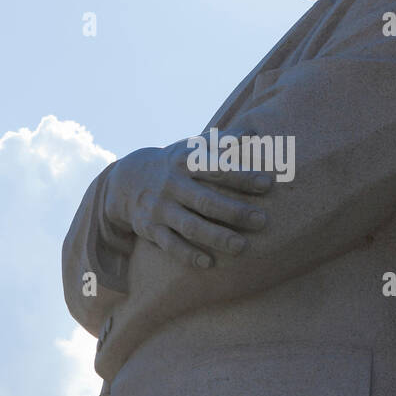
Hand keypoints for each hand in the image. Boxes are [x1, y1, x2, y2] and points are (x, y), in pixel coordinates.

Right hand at [102, 140, 272, 268]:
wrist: (126, 181)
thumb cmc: (174, 164)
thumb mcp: (192, 148)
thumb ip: (222, 143)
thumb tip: (253, 133)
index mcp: (185, 162)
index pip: (217, 169)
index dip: (242, 176)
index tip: (268, 184)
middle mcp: (172, 185)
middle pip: (206, 200)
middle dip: (235, 211)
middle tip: (262, 220)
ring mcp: (160, 208)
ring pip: (190, 225)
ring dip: (216, 237)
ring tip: (242, 246)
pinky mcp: (150, 229)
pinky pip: (170, 245)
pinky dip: (188, 255)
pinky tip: (209, 263)